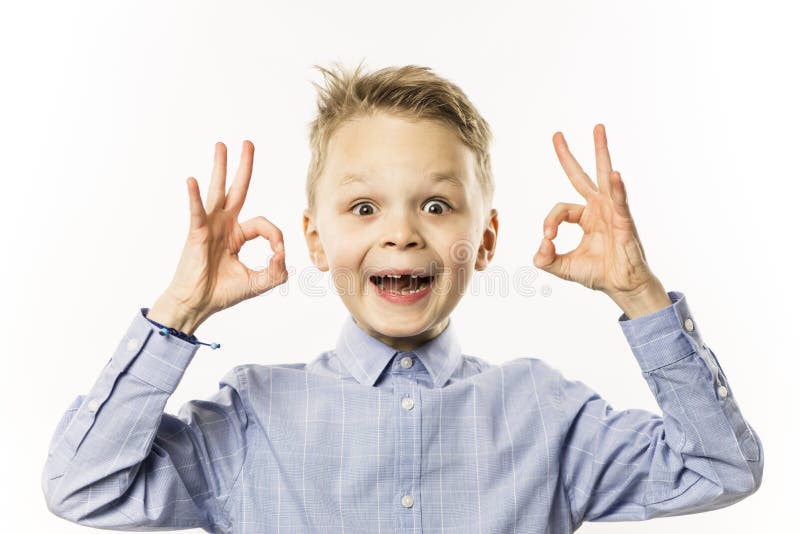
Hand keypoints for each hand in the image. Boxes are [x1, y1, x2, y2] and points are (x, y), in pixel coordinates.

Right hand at [162, 141, 288, 321]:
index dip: (276, 238)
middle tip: (248, 143)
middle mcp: (224, 225)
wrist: (197, 304)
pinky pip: (197, 212)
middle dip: (244, 167)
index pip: (264, 225)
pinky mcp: (197, 234)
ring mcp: (210, 227)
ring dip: (219, 167)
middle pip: (237, 190)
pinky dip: (195, 196)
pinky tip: (192, 181)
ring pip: (218, 192)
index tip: (278, 255)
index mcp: (237, 234)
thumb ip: (277, 271)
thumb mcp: (259, 282)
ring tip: (221, 146)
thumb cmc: (222, 292)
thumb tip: (283, 255)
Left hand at [533, 124, 657, 297]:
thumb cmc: (598, 274)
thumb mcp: (562, 267)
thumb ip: (544, 259)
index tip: (547, 239)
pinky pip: (621, 203)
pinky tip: (616, 175)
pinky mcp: (624, 223)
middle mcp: (599, 209)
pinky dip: (618, 189)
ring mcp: (613, 212)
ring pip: (605, 178)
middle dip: (568, 156)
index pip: (560, 210)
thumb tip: (540, 246)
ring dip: (601, 152)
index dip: (550, 222)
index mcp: (585, 217)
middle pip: (582, 176)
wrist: (622, 287)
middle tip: (556, 135)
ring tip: (598, 128)